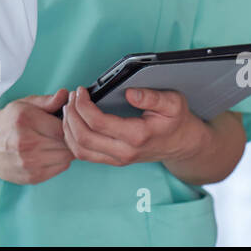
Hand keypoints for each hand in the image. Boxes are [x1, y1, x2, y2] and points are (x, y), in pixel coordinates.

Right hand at [0, 90, 72, 183]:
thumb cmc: (5, 123)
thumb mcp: (23, 105)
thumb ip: (46, 100)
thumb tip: (66, 94)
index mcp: (25, 120)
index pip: (64, 126)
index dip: (69, 123)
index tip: (66, 121)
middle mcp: (27, 143)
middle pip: (67, 143)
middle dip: (69, 137)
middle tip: (60, 132)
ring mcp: (30, 163)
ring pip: (66, 157)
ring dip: (65, 149)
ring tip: (54, 142)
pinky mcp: (33, 177)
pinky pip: (60, 168)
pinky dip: (59, 160)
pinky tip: (48, 152)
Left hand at [60, 85, 207, 167]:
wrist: (182, 143)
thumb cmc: (175, 120)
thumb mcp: (173, 103)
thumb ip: (152, 97)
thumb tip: (130, 93)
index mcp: (137, 136)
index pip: (98, 123)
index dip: (84, 106)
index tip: (81, 91)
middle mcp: (124, 152)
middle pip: (83, 138)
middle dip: (72, 115)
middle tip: (72, 96)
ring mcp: (117, 159)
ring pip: (80, 150)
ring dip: (68, 128)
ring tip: (69, 107)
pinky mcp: (113, 160)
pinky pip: (84, 154)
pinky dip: (72, 138)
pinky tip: (73, 121)